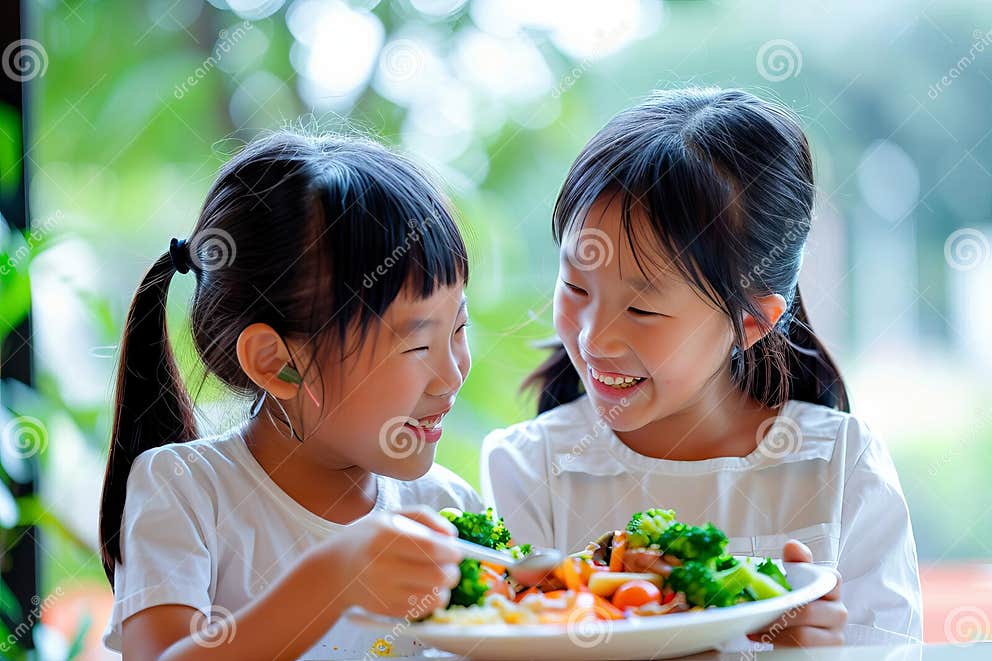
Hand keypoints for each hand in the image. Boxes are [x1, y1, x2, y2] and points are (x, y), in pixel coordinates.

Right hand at [317, 505, 461, 617]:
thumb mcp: (393, 516)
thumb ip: (425, 517)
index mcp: (385, 537)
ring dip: (445, 588)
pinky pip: (422, 610)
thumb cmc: (369, 538)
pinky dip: (431, 600)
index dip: (451, 551)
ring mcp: (383, 591)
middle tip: (450, 565)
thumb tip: (452, 536)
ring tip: (439, 577)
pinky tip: (425, 588)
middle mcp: (382, 566)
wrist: (336, 568)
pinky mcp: (385, 609)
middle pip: (436, 576)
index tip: (457, 551)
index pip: (430, 548)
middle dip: (452, 571)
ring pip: (433, 597)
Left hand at [747, 540, 846, 646]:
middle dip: (779, 612)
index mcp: (831, 589)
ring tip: (757, 627)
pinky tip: (763, 639)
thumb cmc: (795, 604)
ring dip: (775, 632)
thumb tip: (792, 545)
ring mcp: (834, 637)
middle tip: (758, 612)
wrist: (794, 636)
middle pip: (809, 611)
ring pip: (804, 636)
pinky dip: (779, 646)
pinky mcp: (825, 654)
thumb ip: (796, 563)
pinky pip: (802, 652)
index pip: (831, 579)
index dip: (807, 581)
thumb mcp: (794, 581)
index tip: (783, 585)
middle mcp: (838, 612)